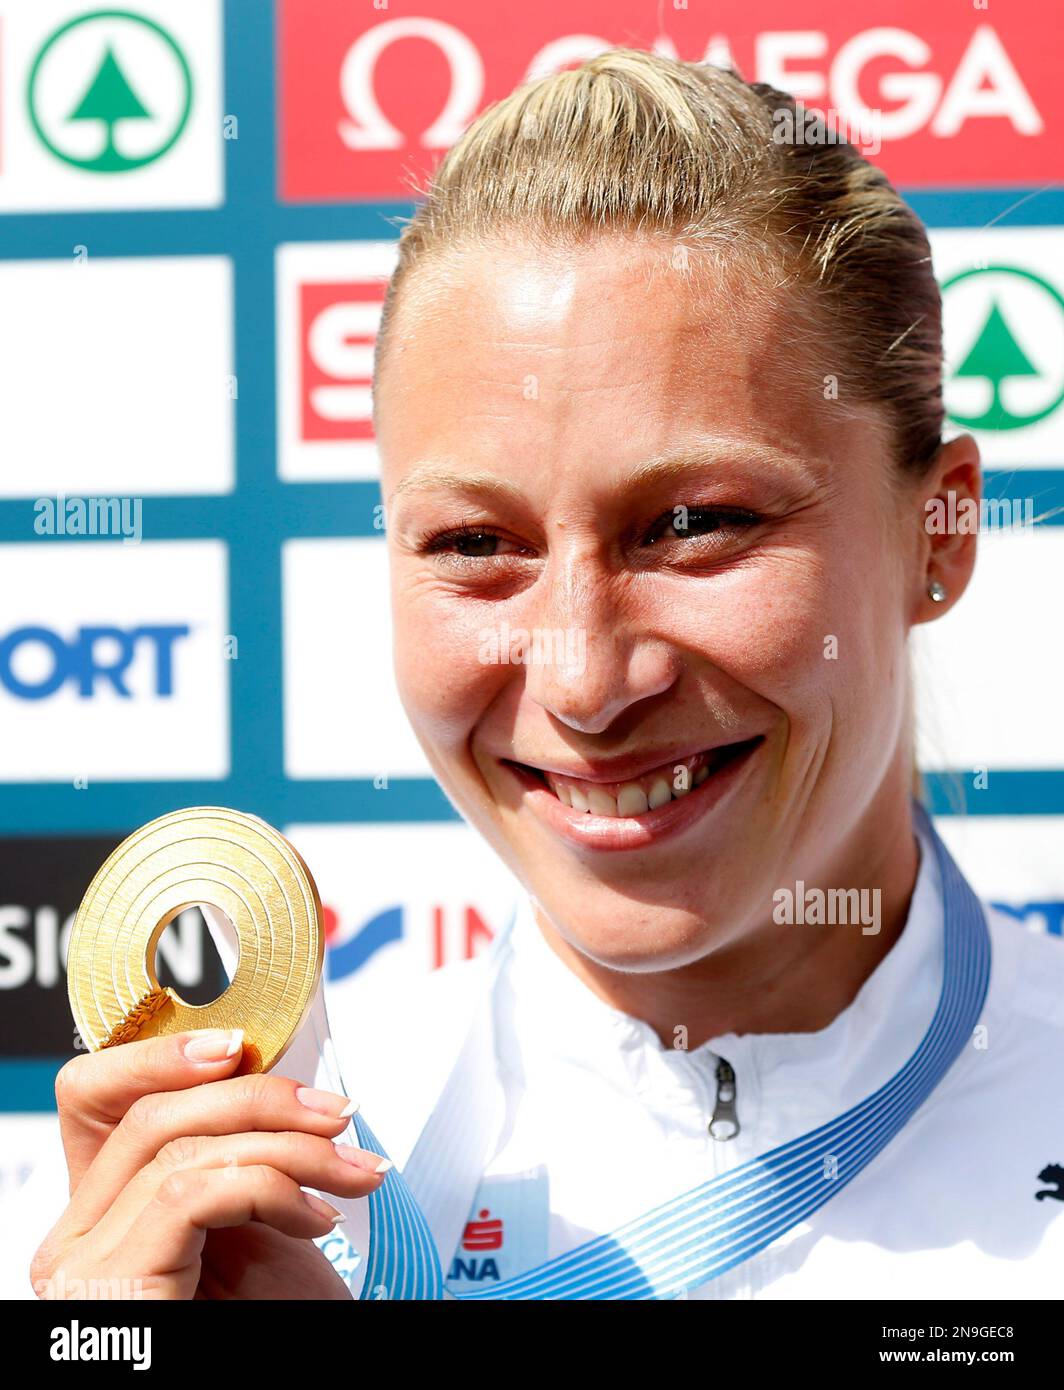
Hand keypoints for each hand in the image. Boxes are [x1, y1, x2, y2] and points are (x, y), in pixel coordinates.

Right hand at [30, 1029, 389, 1299]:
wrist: (294, 1384)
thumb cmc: (271, 1323)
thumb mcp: (252, 1220)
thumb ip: (237, 1152)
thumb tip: (267, 1070)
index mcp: (100, 1209)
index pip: (93, 1098)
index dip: (158, 1055)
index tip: (240, 1045)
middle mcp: (74, 1238)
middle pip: (151, 1115)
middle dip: (262, 1098)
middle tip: (341, 1114)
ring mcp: (83, 1268)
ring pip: (180, 1147)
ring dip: (289, 1146)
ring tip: (355, 1172)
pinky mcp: (113, 1289)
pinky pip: (191, 1193)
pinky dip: (270, 1187)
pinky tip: (319, 1218)